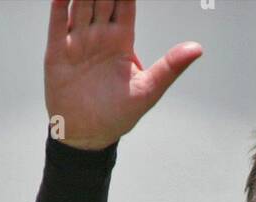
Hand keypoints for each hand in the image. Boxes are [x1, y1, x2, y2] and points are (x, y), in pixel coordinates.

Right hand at [44, 0, 202, 150]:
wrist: (87, 135)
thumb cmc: (118, 115)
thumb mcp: (148, 91)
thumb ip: (170, 67)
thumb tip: (198, 48)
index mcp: (121, 41)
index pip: (125, 4)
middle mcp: (99, 35)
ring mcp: (78, 41)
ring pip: (80, 3)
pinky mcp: (57, 51)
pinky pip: (58, 21)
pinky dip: (60, 4)